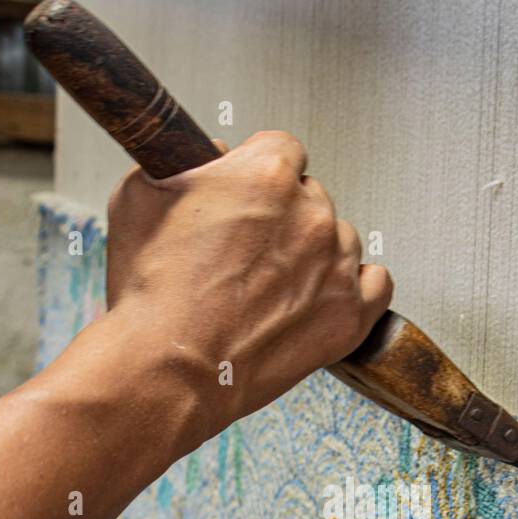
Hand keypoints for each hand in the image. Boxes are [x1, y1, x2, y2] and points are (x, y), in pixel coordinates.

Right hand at [106, 130, 392, 452]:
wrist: (167, 368)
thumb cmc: (152, 292)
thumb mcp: (140, 195)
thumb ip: (187, 161)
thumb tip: (215, 157)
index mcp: (267, 173)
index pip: (284, 150)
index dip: (259, 174)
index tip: (248, 196)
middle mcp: (311, 213)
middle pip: (312, 197)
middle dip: (283, 219)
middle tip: (248, 253)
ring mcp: (336, 266)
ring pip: (341, 240)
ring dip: (314, 256)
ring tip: (272, 287)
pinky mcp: (349, 315)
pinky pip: (377, 284)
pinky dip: (355, 288)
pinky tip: (325, 295)